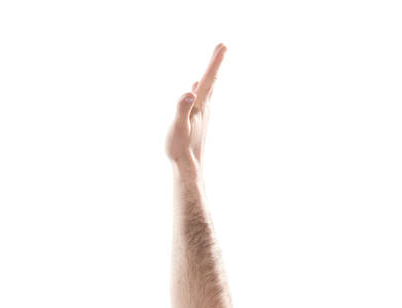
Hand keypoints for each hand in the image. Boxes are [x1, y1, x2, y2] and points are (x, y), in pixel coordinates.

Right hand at [165, 43, 226, 171]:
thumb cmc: (181, 148)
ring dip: (210, 76)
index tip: (223, 45)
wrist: (189, 167)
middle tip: (222, 47)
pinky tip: (196, 90)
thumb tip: (190, 93)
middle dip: (215, 63)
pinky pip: (201, 100)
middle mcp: (205, 107)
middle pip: (211, 81)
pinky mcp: (197, 121)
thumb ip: (182, 109)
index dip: (215, 62)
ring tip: (212, 64)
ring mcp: (202, 115)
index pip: (209, 79)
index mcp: (200, 105)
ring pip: (207, 90)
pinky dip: (201, 90)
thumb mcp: (177, 127)